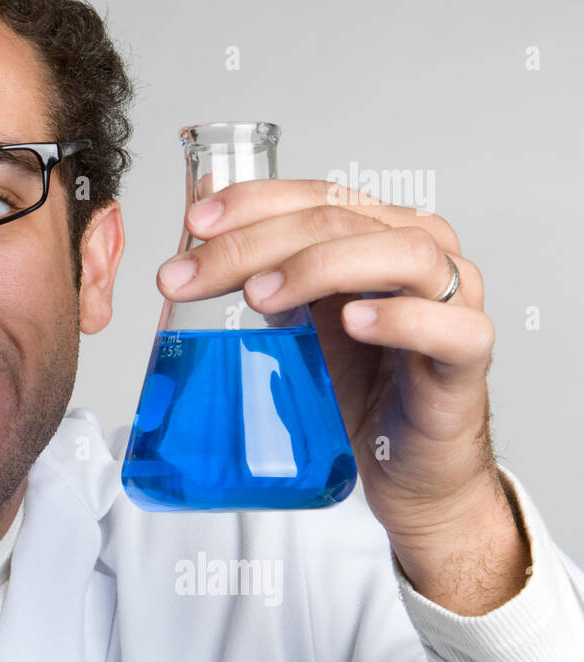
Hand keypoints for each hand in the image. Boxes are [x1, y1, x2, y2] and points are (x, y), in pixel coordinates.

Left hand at [155, 180, 528, 613]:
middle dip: (255, 244)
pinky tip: (354, 320)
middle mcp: (418, 252)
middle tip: (192, 277)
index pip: (316, 195)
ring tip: (261, 294)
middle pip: (340, 221)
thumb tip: (196, 215)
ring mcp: (454, 299)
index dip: (252, 202)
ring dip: (321, 267)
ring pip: (400, 254)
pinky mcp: (469, 355)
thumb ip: (259, 268)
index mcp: (377, 233)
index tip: (194, 224)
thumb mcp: (293, 320)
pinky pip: (450, 326)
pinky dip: (402, 318)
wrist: (405, 466)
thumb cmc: (357, 387)